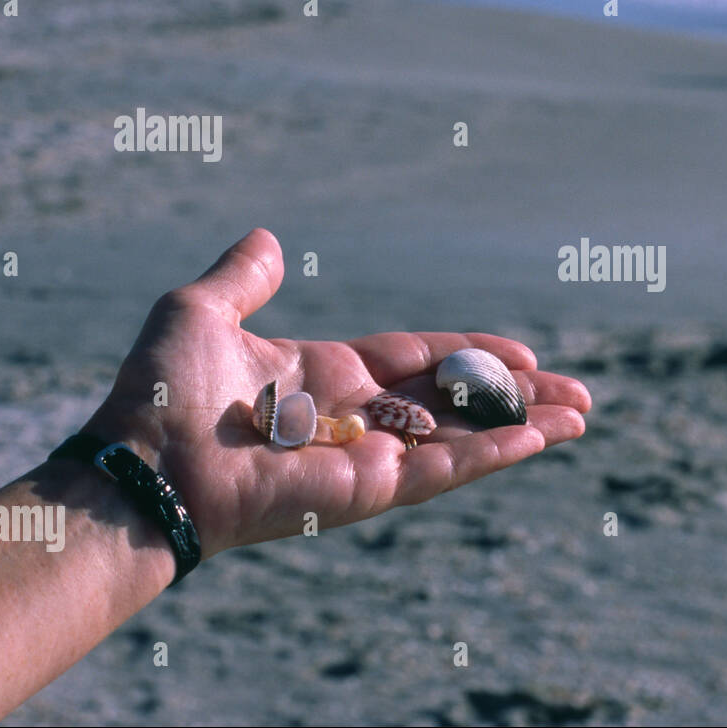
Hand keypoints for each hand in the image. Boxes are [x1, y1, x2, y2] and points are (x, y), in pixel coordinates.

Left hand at [84, 228, 589, 558]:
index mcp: (328, 375)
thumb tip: (267, 238)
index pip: (419, 362)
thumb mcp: (202, 310)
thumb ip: (244, 278)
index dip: (471, 354)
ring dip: (525, 426)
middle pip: (458, 401)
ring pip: (465, 436)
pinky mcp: (372, 489)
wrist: (145, 463)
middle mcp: (358, 418)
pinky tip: (540, 438)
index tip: (522, 353)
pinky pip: (444, 466)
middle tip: (577, 393)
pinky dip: (493, 452)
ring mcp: (371, 456)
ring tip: (581, 415)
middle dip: (518, 397)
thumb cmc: (165, 390)